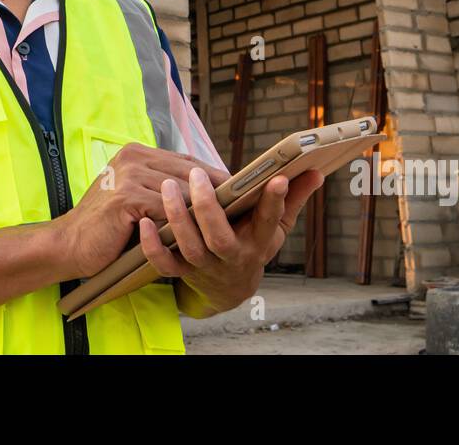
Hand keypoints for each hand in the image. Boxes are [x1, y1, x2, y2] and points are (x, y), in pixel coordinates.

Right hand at [50, 144, 229, 279]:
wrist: (69, 245)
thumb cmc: (107, 228)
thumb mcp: (138, 200)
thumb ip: (164, 190)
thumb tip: (206, 194)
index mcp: (137, 153)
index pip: (186, 161)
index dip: (213, 176)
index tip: (240, 190)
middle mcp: (133, 158)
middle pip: (188, 172)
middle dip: (217, 190)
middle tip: (245, 206)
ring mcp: (128, 175)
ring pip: (181, 191)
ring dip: (204, 207)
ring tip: (230, 222)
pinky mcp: (125, 197)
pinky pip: (165, 210)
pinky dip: (184, 222)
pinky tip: (202, 234)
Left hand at [139, 166, 324, 315]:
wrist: (230, 288)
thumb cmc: (254, 244)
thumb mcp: (277, 227)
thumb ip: (294, 198)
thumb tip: (316, 171)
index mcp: (259, 242)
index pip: (269, 222)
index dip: (274, 202)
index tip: (277, 178)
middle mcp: (232, 257)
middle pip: (219, 238)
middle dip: (207, 207)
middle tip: (196, 176)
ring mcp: (206, 267)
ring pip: (190, 247)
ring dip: (177, 218)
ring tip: (167, 186)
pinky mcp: (183, 272)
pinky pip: (164, 264)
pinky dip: (152, 247)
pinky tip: (143, 221)